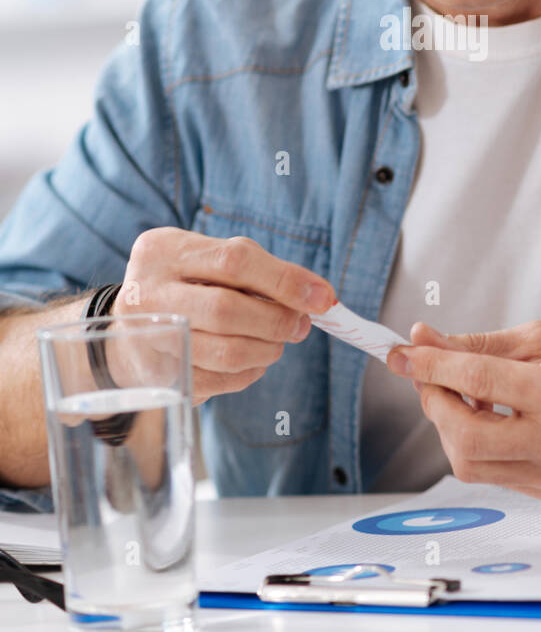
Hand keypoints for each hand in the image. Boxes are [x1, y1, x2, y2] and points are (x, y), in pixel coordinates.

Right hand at [112, 228, 334, 405]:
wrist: (126, 328)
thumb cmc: (185, 286)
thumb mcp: (209, 260)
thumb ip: (258, 270)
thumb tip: (316, 295)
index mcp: (164, 249)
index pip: (234, 259)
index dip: (285, 280)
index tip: (324, 297)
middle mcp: (146, 290)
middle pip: (226, 310)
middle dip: (276, 320)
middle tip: (300, 325)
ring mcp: (147, 337)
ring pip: (224, 352)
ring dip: (266, 350)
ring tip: (277, 344)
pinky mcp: (157, 376)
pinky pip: (217, 382)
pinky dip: (248, 374)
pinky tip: (253, 363)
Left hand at [386, 319, 540, 498]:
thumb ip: (482, 344)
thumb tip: (427, 342)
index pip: (477, 382)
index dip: (430, 365)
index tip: (401, 351)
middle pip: (463, 438)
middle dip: (433, 402)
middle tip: (429, 372)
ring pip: (470, 464)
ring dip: (449, 425)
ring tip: (464, 391)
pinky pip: (492, 472)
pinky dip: (475, 442)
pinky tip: (489, 413)